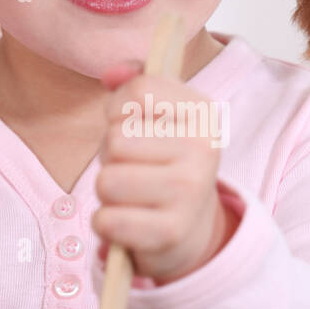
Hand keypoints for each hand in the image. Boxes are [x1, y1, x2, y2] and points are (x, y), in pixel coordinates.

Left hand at [92, 61, 238, 283]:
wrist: (190, 226)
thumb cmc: (163, 160)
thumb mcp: (158, 115)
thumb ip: (133, 82)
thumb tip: (111, 75)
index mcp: (202, 113)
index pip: (137, 91)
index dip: (117, 109)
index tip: (133, 125)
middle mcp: (203, 151)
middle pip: (115, 140)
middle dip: (110, 155)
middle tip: (132, 167)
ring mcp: (189, 193)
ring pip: (107, 181)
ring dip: (107, 190)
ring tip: (130, 193)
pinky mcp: (170, 233)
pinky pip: (107, 220)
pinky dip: (107, 223)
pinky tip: (129, 220)